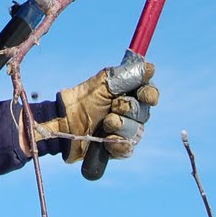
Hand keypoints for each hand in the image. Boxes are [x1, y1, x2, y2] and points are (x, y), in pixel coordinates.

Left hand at [35, 57, 158, 162]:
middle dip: (128, 110)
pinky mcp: (118, 148)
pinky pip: (127, 148)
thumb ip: (127, 76)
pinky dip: (117, 144)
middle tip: (112, 107)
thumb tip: (150, 68)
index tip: (143, 95)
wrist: (65, 123)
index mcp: (129, 94)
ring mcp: (125, 131)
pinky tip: (106, 140)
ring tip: (106, 124)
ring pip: (136, 132)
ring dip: (121, 126)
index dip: (149, 94)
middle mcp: (131, 113)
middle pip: (144, 113)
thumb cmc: (83, 100)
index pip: (150, 94)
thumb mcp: (103, 84)